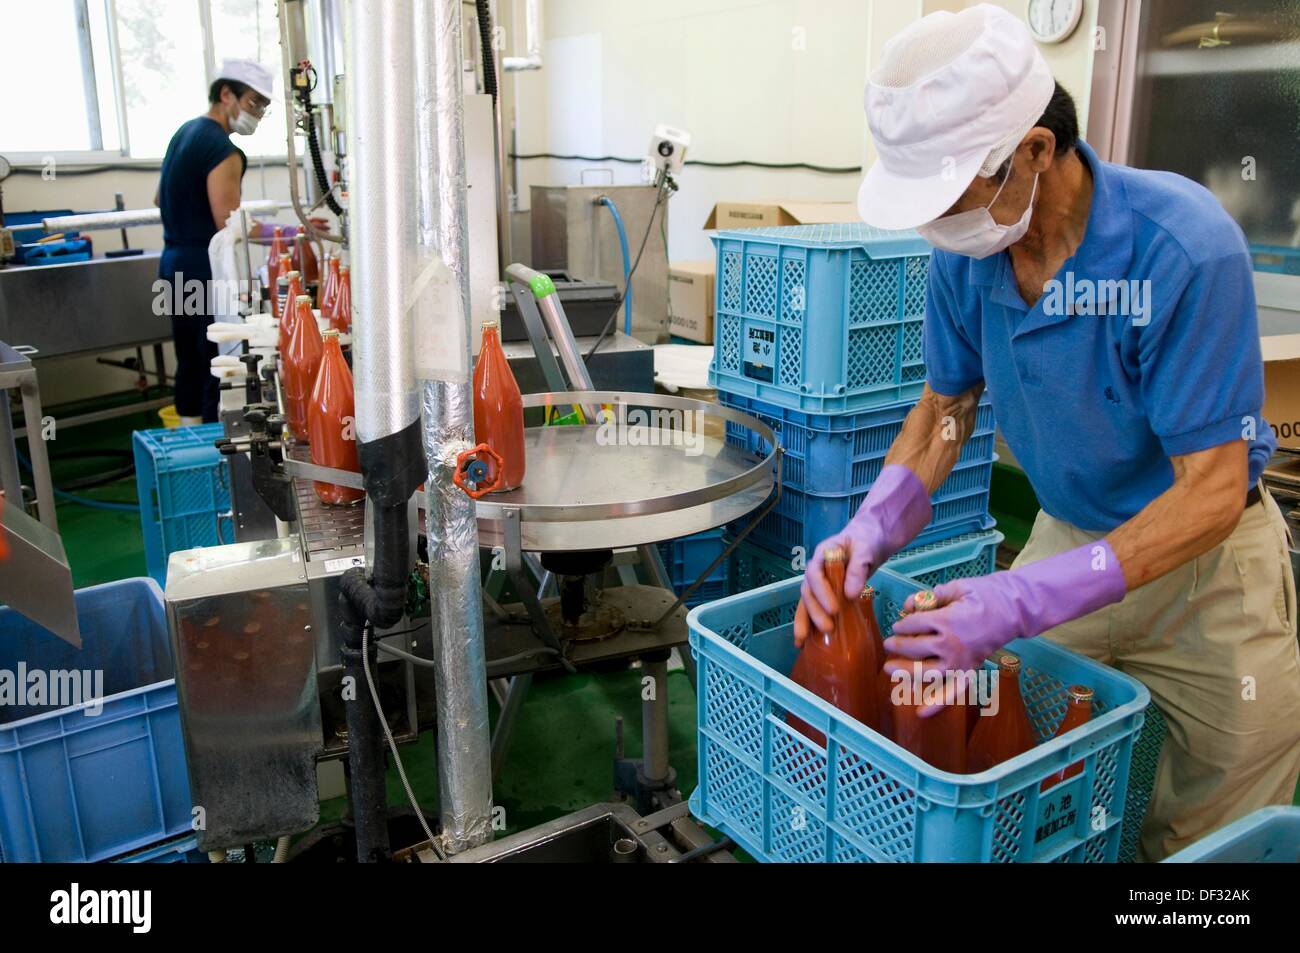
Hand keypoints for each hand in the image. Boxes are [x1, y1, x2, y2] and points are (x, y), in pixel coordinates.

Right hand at [794, 528, 889, 646]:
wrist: (870, 539)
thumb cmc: (867, 540)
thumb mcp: (866, 550)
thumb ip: (857, 569)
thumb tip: (850, 594)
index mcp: (823, 554)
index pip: (815, 574)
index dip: (822, 592)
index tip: (834, 609)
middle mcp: (816, 570)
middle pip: (808, 591)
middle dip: (814, 611)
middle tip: (828, 627)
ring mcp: (819, 582)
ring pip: (806, 602)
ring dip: (804, 621)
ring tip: (802, 641)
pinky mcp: (825, 593)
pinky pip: (814, 608)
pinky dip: (807, 624)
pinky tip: (803, 643)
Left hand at [882, 577, 1019, 716]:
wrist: (1012, 610)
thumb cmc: (983, 595)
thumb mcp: (955, 588)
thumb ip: (931, 596)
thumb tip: (909, 605)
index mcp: (946, 622)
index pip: (913, 625)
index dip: (902, 625)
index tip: (898, 625)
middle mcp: (950, 645)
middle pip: (915, 649)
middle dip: (898, 646)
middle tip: (889, 644)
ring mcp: (960, 662)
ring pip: (926, 672)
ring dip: (906, 673)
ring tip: (889, 669)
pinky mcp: (969, 671)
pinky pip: (952, 691)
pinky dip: (937, 704)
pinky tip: (920, 713)